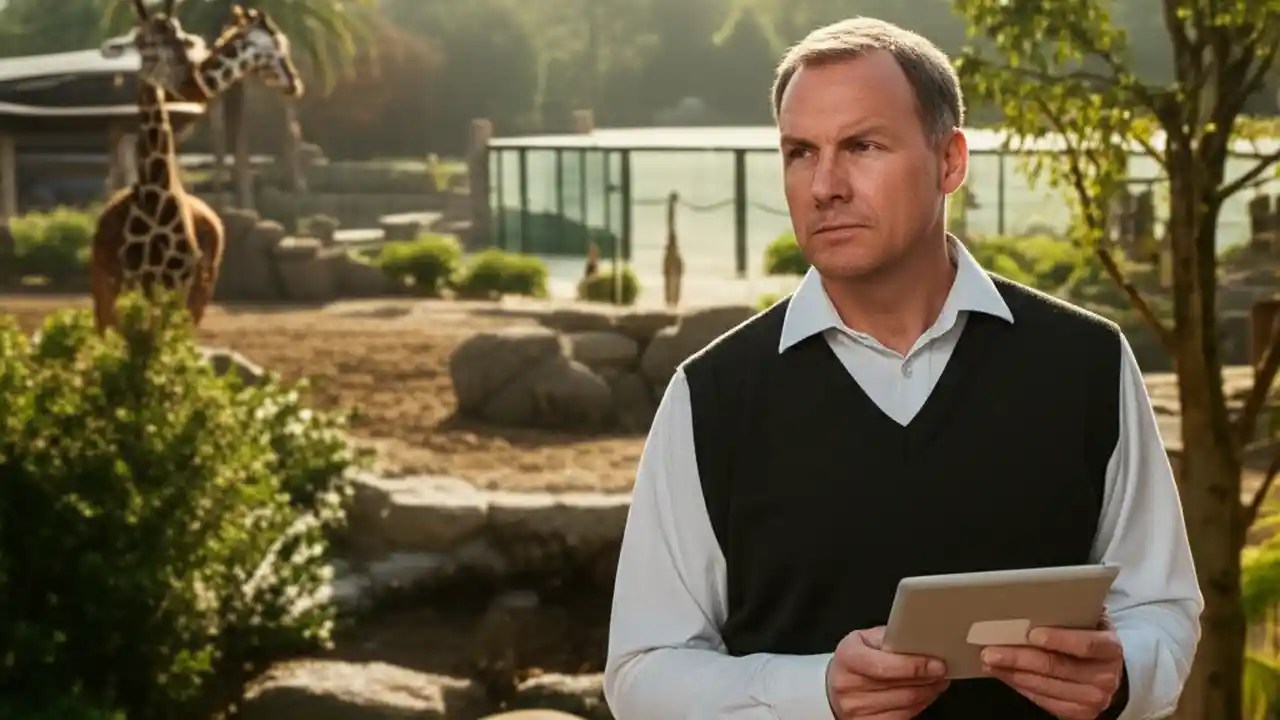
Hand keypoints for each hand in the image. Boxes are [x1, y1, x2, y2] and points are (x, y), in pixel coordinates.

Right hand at [826, 626, 949, 718]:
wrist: (836, 685)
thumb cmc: (854, 660)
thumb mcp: (864, 639)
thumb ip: (889, 637)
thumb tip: (919, 640)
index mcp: (849, 657)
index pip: (886, 667)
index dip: (915, 667)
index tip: (936, 664)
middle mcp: (849, 686)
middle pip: (901, 688)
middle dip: (928, 680)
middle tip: (942, 671)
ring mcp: (857, 709)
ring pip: (906, 704)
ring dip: (928, 693)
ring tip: (936, 681)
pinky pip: (903, 717)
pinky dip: (919, 705)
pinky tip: (924, 694)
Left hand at [980, 618, 1124, 718]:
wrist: (1107, 671)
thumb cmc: (1091, 639)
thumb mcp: (1090, 621)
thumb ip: (1072, 613)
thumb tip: (1039, 599)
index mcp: (1110, 648)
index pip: (1086, 644)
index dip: (1058, 639)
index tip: (1032, 634)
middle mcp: (1105, 676)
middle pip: (1056, 666)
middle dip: (1019, 658)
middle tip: (991, 650)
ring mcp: (1093, 698)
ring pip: (1044, 686)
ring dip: (1012, 673)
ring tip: (990, 662)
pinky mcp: (1079, 713)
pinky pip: (1042, 701)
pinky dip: (1019, 686)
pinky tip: (1005, 674)